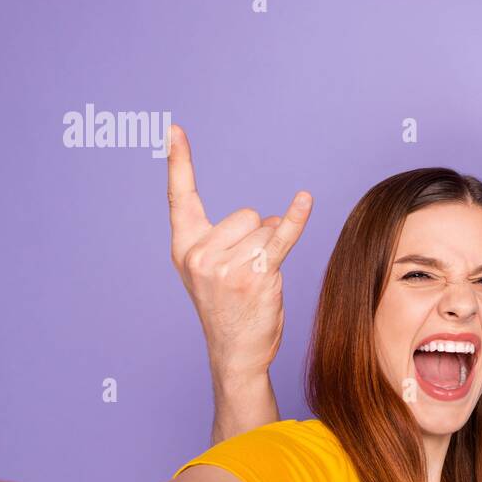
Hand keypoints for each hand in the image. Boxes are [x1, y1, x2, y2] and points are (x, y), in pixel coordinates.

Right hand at [166, 124, 311, 382]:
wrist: (234, 351)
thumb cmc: (227, 307)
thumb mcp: (212, 269)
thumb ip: (230, 236)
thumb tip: (273, 219)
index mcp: (184, 247)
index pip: (180, 196)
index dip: (178, 162)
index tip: (175, 130)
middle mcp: (200, 254)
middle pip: (247, 213)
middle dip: (257, 236)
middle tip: (247, 272)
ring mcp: (227, 266)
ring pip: (267, 228)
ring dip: (273, 250)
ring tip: (258, 281)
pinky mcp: (257, 275)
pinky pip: (282, 238)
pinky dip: (297, 219)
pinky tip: (305, 199)